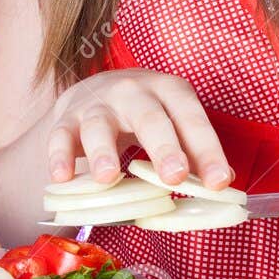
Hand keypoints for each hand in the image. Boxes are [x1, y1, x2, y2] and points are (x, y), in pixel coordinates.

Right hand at [47, 68, 232, 189]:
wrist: (94, 94)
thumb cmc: (144, 118)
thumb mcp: (173, 125)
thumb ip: (191, 154)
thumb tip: (218, 187)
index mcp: (168, 91)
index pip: (191, 118)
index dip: (207, 150)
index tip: (219, 182)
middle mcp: (133, 91)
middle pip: (149, 117)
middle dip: (163, 147)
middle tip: (174, 176)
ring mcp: (96, 103)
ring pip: (99, 124)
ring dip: (102, 151)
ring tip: (107, 178)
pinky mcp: (65, 118)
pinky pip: (60, 136)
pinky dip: (59, 157)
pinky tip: (62, 178)